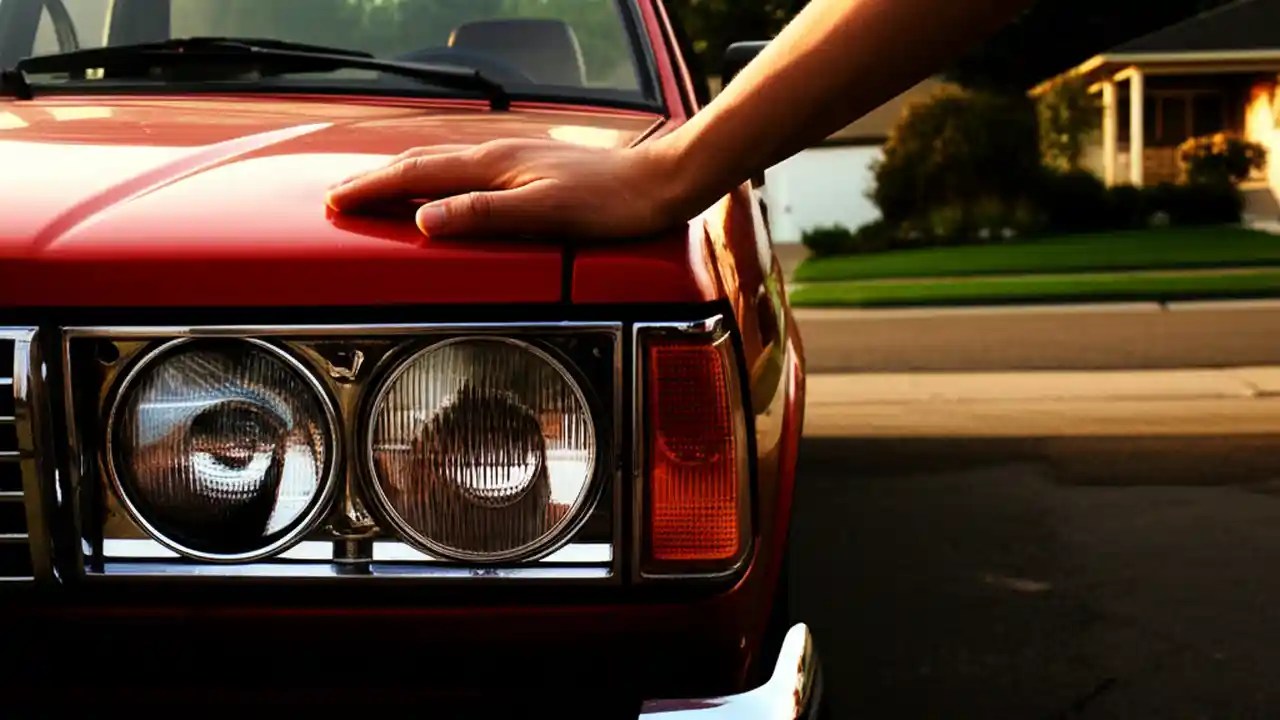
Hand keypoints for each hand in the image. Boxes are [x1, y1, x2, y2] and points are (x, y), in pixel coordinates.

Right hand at [325, 139, 685, 239]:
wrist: (657, 185)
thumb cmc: (609, 204)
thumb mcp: (544, 214)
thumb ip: (483, 216)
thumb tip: (425, 219)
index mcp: (493, 165)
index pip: (416, 175)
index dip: (372, 190)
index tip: (335, 202)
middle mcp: (498, 154)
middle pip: (421, 163)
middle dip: (375, 179)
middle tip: (338, 194)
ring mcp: (514, 158)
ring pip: (442, 162)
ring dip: (402, 175)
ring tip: (376, 188)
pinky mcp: (530, 168)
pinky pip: (466, 169)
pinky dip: (436, 177)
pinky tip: (444, 185)